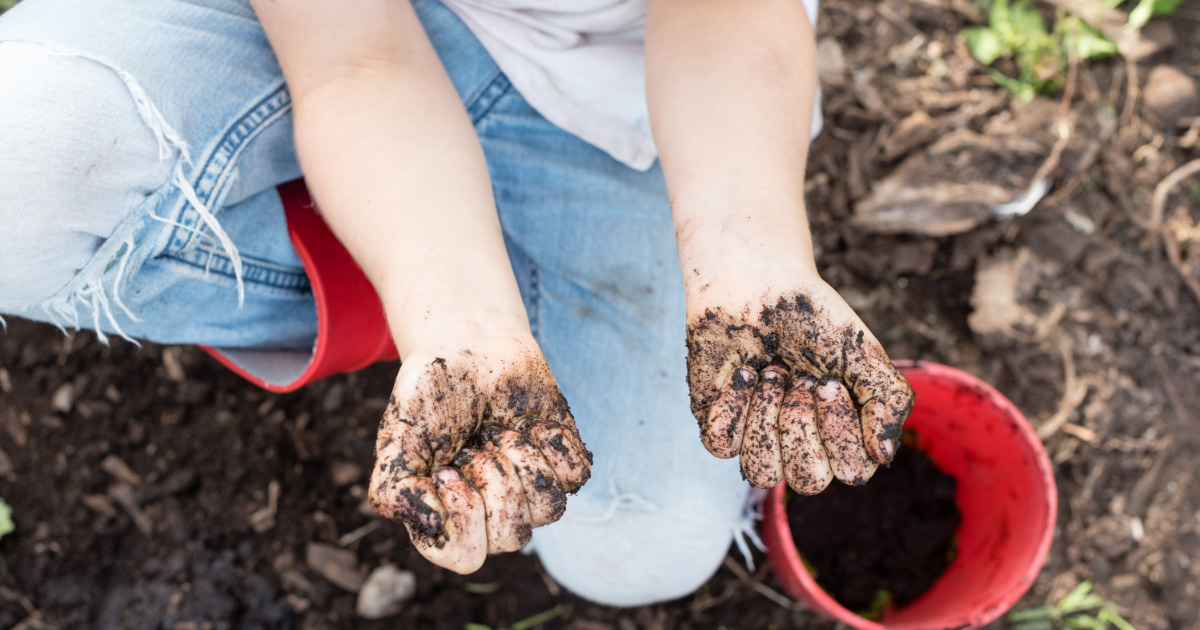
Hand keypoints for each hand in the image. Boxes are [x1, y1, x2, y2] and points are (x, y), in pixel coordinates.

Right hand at [368, 337, 590, 572]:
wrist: (471, 346)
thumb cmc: (431, 395)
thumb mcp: (397, 439)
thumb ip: (396, 492)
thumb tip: (434, 525)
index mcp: (448, 521)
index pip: (466, 555)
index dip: (461, 512)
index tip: (447, 469)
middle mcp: (491, 516)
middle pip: (512, 535)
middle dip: (493, 477)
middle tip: (477, 443)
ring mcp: (530, 492)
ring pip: (549, 508)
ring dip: (522, 458)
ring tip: (500, 432)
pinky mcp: (563, 464)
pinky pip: (577, 476)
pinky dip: (553, 442)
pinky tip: (530, 423)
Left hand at [685, 269, 913, 494]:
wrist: (757, 281)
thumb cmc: (815, 318)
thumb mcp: (864, 354)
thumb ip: (887, 403)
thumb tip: (882, 456)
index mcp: (842, 437)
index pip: (851, 471)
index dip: (839, 429)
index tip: (828, 379)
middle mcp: (801, 446)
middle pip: (807, 479)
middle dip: (801, 422)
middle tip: (799, 378)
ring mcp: (758, 439)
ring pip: (762, 472)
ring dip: (766, 415)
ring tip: (770, 373)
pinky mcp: (721, 424)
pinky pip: (720, 445)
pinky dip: (733, 404)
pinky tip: (742, 373)